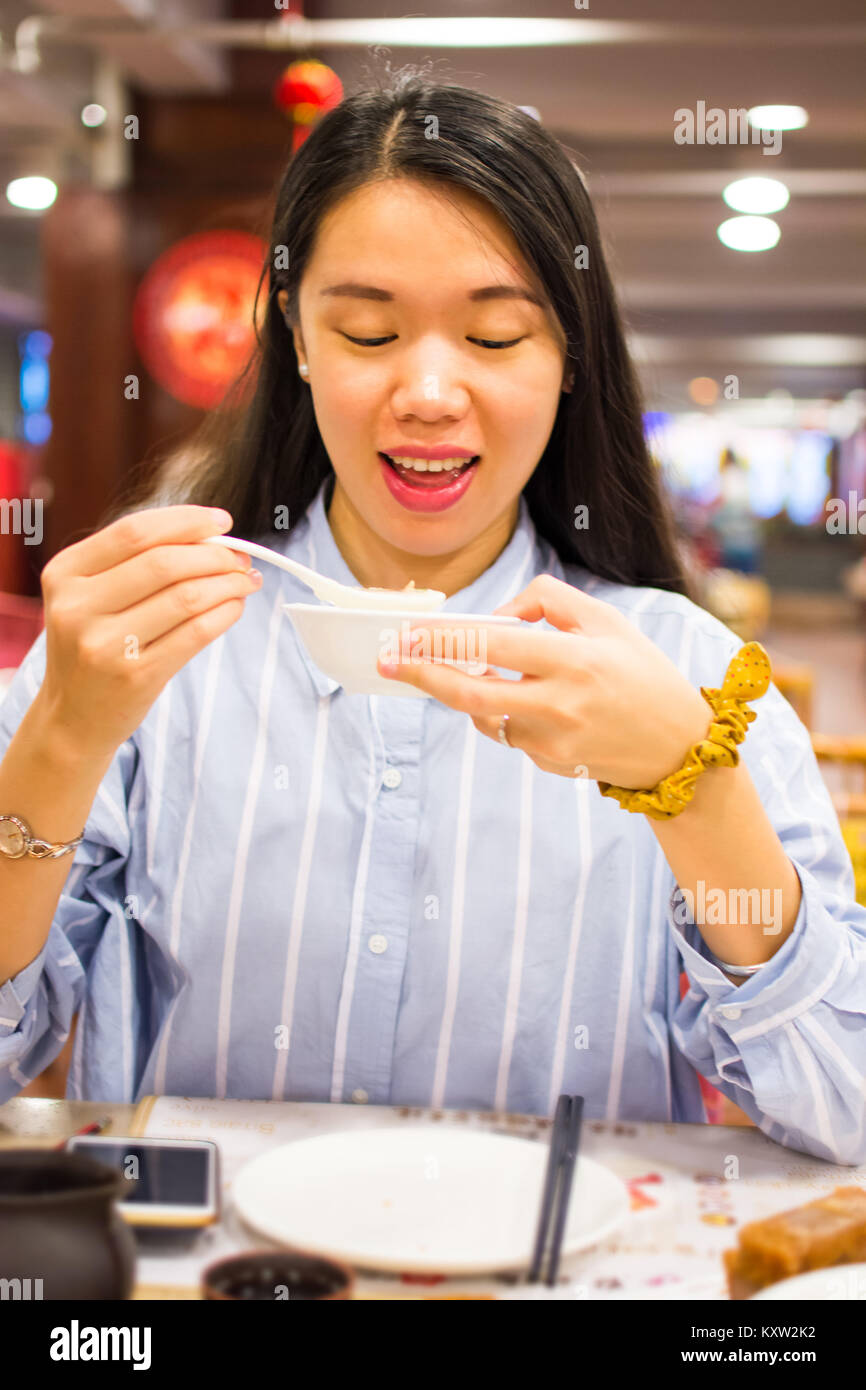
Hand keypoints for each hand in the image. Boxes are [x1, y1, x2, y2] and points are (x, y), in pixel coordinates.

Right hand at [36, 505, 262, 759]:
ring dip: (228, 583)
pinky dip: (225, 613)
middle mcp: (77, 607)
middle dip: (214, 554)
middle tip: (240, 558)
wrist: (72, 718)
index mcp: (65, 574)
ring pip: (186, 597)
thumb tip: (208, 534)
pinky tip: (235, 606)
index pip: (134, 532)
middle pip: (164, 563)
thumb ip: (133, 562)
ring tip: (245, 581)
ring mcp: (105, 645)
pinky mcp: (136, 676)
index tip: (221, 521)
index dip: (185, 521)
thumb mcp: (90, 597)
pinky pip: (196, 633)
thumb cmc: (93, 646)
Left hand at [377, 574, 709, 785]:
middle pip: (471, 692)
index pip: (493, 645)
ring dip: (464, 691)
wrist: (678, 747)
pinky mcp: (550, 763)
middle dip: (422, 674)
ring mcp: (553, 740)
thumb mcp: (608, 621)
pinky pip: (509, 732)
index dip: (443, 639)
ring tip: (457, 671)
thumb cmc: (643, 674)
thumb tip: (496, 614)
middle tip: (388, 661)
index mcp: (576, 661)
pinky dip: (504, 712)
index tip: (407, 634)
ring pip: (484, 714)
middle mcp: (561, 704)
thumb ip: (549, 602)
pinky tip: (524, 700)